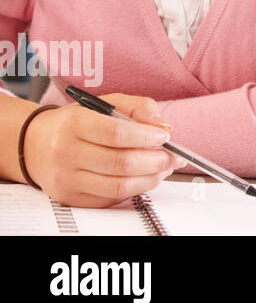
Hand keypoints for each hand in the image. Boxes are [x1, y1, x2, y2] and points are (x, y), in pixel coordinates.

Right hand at [23, 93, 181, 207]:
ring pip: (119, 186)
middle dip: (156, 160)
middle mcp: (66, 153)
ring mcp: (66, 179)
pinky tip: (145, 177)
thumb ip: (139, 107)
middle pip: (121, 163)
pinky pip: (111, 199)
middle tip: (172, 156)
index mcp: (74, 124)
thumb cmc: (76, 122)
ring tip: (164, 168)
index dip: (147, 136)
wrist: (36, 144)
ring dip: (151, 178)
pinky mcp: (70, 198)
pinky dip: (135, 189)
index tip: (165, 136)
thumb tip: (163, 126)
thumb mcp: (105, 103)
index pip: (116, 134)